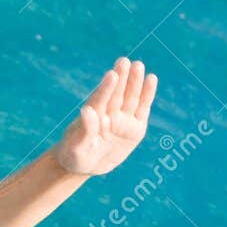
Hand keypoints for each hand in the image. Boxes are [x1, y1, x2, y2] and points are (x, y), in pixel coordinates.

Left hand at [55, 57, 157, 176]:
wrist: (87, 165)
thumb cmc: (75, 155)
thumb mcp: (76, 148)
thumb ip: (84, 130)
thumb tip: (87, 110)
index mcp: (92, 116)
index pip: (100, 100)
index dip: (105, 88)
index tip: (111, 75)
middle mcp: (108, 114)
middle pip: (116, 94)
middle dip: (121, 78)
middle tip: (124, 61)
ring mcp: (123, 119)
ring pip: (130, 97)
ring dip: (134, 82)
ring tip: (138, 65)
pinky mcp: (136, 127)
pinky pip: (142, 108)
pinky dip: (147, 94)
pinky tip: (151, 79)